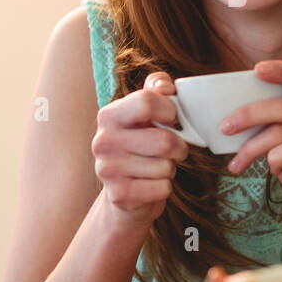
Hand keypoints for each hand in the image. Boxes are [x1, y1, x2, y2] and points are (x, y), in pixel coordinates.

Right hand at [92, 71, 189, 225]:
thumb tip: (165, 86)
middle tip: (174, 149)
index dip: (170, 110)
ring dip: (170, 168)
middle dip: (179, 146)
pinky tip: (150, 183)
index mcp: (108, 115)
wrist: (124, 191)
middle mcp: (102, 141)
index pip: (147, 102)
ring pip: (166, 166)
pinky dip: (165, 187)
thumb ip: (156, 88)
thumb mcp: (146, 112)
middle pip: (164, 140)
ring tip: (156, 166)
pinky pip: (163, 188)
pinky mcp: (119, 195)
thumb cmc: (141, 144)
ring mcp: (107, 170)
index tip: (172, 119)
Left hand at [220, 60, 281, 242]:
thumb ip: (279, 128)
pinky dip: (272, 160)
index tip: (257, 69)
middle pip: (281, 106)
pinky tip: (273, 171)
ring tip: (237, 163)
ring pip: (278, 132)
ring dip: (250, 148)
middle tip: (225, 127)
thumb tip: (236, 118)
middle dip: (247, 115)